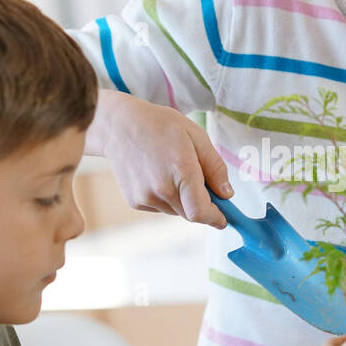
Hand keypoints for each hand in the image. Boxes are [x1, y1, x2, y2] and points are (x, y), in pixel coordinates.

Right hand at [91, 90, 232, 228]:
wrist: (119, 126)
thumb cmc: (160, 126)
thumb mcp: (196, 136)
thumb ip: (215, 167)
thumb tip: (227, 194)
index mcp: (181, 171)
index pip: (201, 212)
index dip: (215, 219)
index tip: (223, 219)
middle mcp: (161, 189)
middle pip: (191, 213)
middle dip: (201, 204)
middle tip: (198, 179)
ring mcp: (146, 197)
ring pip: (176, 211)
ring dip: (182, 200)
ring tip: (172, 170)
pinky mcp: (135, 202)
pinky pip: (160, 208)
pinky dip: (166, 198)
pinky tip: (157, 175)